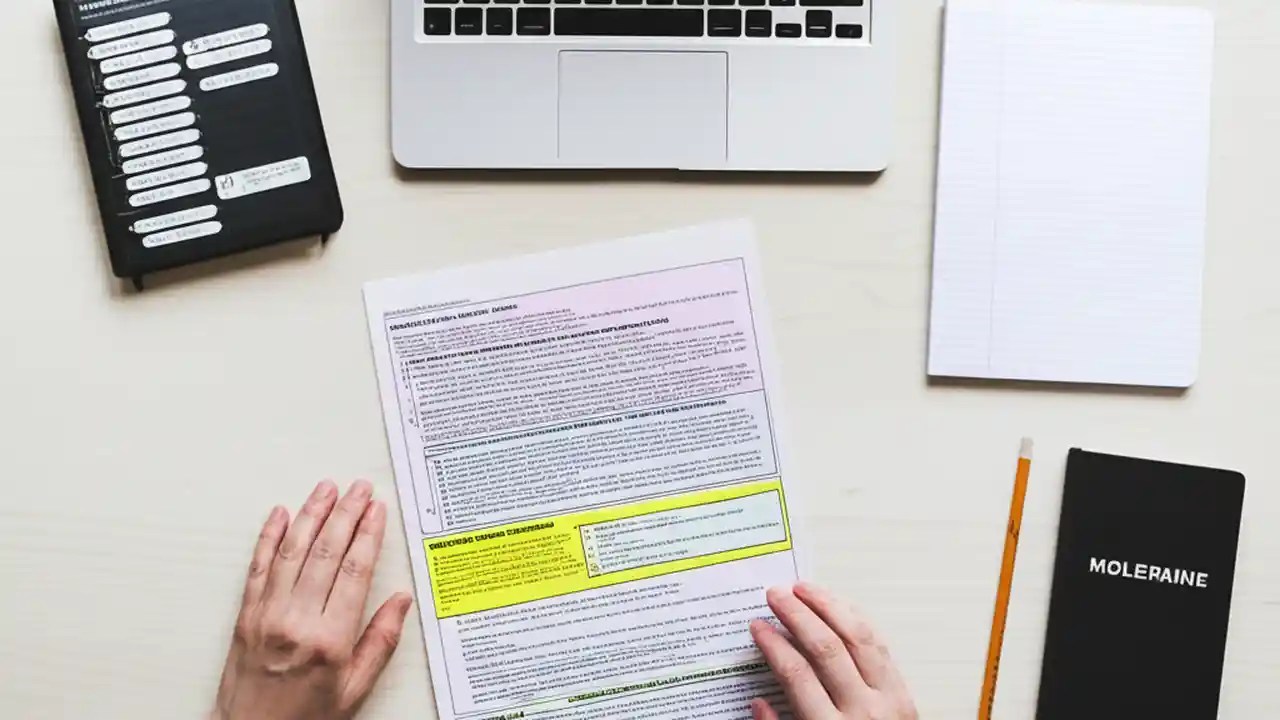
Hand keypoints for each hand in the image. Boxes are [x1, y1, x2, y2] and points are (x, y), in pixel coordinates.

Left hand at [212, 480, 412, 719]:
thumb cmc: (304, 719)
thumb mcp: (354, 690)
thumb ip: (380, 643)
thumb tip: (400, 601)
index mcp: (329, 640)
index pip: (354, 571)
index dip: (368, 534)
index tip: (377, 511)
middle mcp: (296, 621)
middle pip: (325, 552)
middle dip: (345, 514)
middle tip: (359, 488)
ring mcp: (267, 614)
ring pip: (292, 551)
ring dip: (311, 514)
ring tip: (326, 489)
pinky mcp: (245, 615)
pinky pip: (258, 566)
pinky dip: (269, 537)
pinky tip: (280, 515)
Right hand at [750, 584, 916, 719]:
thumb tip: (759, 704)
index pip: (797, 675)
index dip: (774, 644)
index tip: (758, 626)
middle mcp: (863, 712)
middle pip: (827, 648)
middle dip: (798, 615)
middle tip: (776, 595)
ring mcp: (889, 700)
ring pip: (859, 637)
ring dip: (830, 607)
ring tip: (806, 589)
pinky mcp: (905, 693)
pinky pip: (881, 645)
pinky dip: (858, 620)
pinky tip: (840, 607)